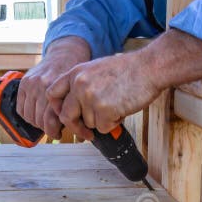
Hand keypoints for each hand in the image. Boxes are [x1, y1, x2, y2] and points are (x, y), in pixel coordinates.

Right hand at [17, 37, 89, 139]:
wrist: (65, 54)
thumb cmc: (73, 77)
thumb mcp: (76, 93)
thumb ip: (70, 110)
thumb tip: (73, 132)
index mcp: (58, 90)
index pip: (50, 121)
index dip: (54, 132)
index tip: (58, 134)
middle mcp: (43, 86)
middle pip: (39, 120)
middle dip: (46, 128)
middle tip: (53, 128)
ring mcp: (31, 84)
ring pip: (29, 116)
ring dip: (36, 122)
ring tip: (45, 121)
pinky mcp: (24, 83)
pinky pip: (20, 108)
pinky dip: (27, 115)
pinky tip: (35, 114)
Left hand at [46, 52, 161, 140]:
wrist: (149, 67)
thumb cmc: (127, 70)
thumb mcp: (97, 69)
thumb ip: (82, 85)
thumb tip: (75, 109)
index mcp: (75, 73)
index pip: (52, 94)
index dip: (58, 109)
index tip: (66, 116)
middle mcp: (79, 85)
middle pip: (66, 116)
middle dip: (76, 128)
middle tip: (87, 133)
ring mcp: (91, 97)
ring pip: (89, 123)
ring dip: (103, 121)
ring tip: (117, 105)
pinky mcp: (104, 110)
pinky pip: (104, 128)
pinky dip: (114, 124)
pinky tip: (122, 109)